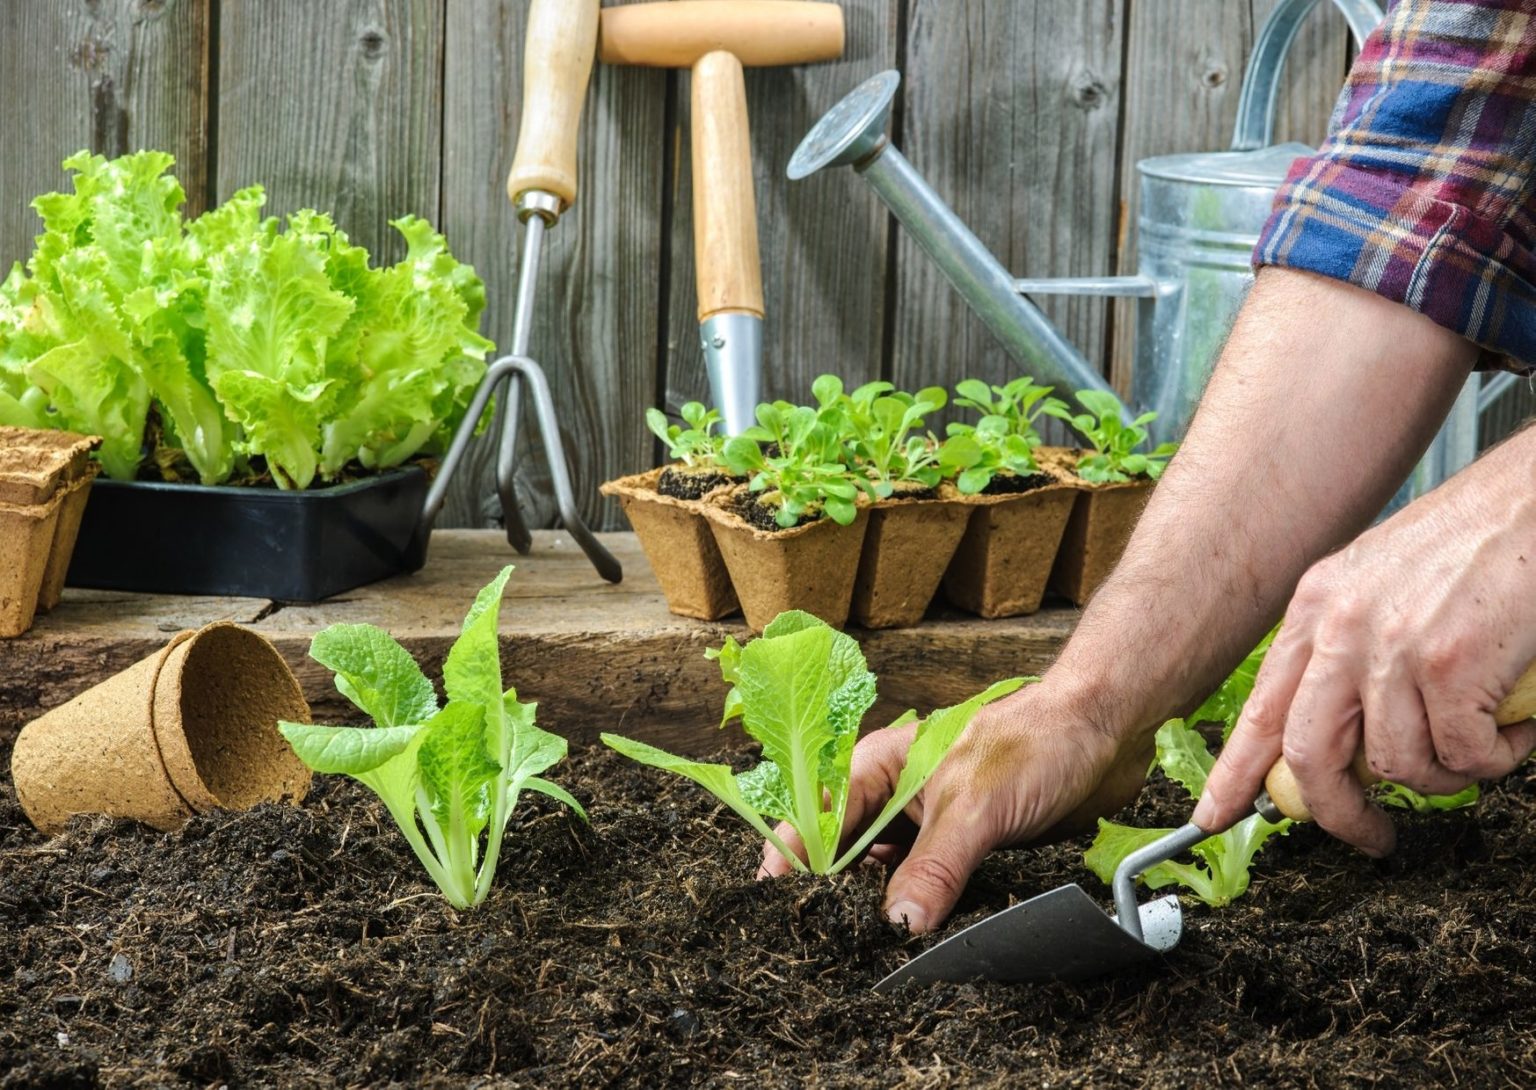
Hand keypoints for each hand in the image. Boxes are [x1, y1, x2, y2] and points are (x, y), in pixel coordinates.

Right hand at [757, 683, 1153, 931]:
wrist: (1107, 730)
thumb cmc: (1037, 740)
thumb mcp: (974, 807)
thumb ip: (934, 868)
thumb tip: (897, 926)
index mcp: (879, 766)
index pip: (817, 820)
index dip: (793, 863)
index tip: (774, 910)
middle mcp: (897, 796)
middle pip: (845, 854)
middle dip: (833, 896)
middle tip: (821, 946)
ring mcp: (931, 824)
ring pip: (887, 876)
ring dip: (879, 910)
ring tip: (863, 955)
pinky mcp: (967, 848)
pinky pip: (930, 889)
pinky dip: (921, 913)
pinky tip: (918, 942)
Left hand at [1194, 432, 1535, 853]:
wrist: (1533, 500)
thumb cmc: (1473, 545)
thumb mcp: (1379, 587)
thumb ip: (1348, 653)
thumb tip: (1340, 738)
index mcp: (1315, 608)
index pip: (1260, 709)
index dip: (1235, 773)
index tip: (1213, 816)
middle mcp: (1341, 627)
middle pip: (1310, 755)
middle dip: (1338, 813)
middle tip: (1372, 837)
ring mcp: (1393, 646)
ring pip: (1398, 766)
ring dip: (1445, 776)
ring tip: (1480, 745)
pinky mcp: (1452, 665)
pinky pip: (1463, 756)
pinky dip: (1496, 758)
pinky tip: (1514, 729)